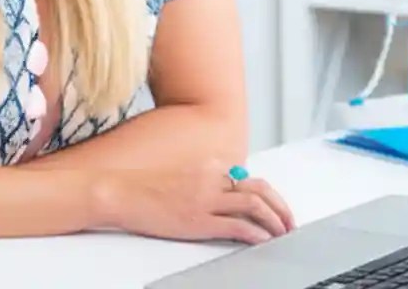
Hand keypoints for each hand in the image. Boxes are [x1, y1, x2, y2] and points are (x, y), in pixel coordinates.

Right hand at [97, 159, 295, 244]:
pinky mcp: (200, 220)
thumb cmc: (142, 187)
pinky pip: (238, 226)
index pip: (248, 178)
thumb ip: (202, 181)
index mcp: (207, 166)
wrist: (119, 191)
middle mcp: (211, 178)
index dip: (267, 194)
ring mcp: (206, 199)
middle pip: (260, 189)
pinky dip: (257, 233)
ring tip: (282, 233)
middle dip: (280, 206)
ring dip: (275, 220)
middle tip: (288, 221)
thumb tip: (221, 193)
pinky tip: (263, 240)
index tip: (274, 206)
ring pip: (255, 206)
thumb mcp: (179, 175)